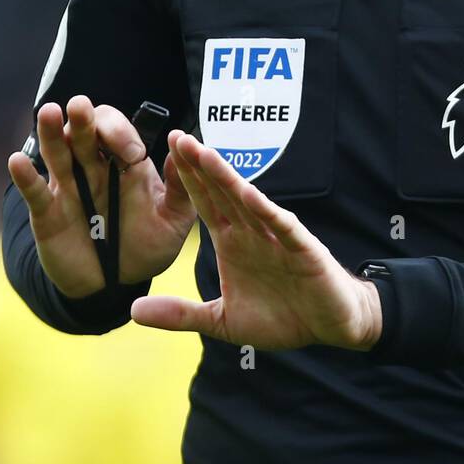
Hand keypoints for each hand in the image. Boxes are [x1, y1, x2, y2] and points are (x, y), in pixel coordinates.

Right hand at [7, 96, 196, 298]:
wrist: (116, 285)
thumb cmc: (145, 247)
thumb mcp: (173, 221)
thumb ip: (182, 188)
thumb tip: (183, 145)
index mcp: (124, 165)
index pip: (118, 132)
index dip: (122, 134)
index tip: (133, 154)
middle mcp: (93, 169)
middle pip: (84, 134)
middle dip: (84, 120)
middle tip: (81, 106)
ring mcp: (67, 188)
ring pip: (56, 152)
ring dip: (51, 132)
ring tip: (49, 112)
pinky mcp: (47, 213)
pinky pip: (34, 191)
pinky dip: (25, 176)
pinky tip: (18, 160)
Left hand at [129, 130, 382, 351]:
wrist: (329, 326)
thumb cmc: (282, 318)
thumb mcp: (222, 321)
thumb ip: (180, 313)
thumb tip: (133, 309)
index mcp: (233, 243)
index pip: (205, 203)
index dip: (186, 178)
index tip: (165, 149)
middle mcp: (253, 233)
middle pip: (222, 193)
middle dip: (200, 165)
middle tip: (176, 136)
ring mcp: (278, 238)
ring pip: (248, 202)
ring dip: (227, 178)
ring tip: (205, 154)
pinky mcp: (303, 250)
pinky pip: (282, 227)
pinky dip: (266, 211)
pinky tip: (249, 194)